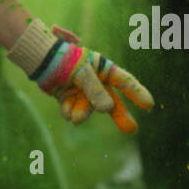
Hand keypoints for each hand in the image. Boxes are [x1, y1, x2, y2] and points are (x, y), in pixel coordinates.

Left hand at [10, 19, 152, 131]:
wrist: (39, 58)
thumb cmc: (64, 59)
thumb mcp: (83, 73)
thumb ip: (95, 90)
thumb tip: (107, 110)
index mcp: (102, 67)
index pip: (123, 81)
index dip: (136, 92)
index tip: (150, 105)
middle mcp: (94, 81)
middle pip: (112, 101)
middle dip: (121, 116)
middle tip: (132, 129)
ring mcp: (81, 91)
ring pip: (88, 109)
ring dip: (83, 114)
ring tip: (76, 119)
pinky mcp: (68, 99)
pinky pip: (72, 111)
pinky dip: (68, 111)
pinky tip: (65, 109)